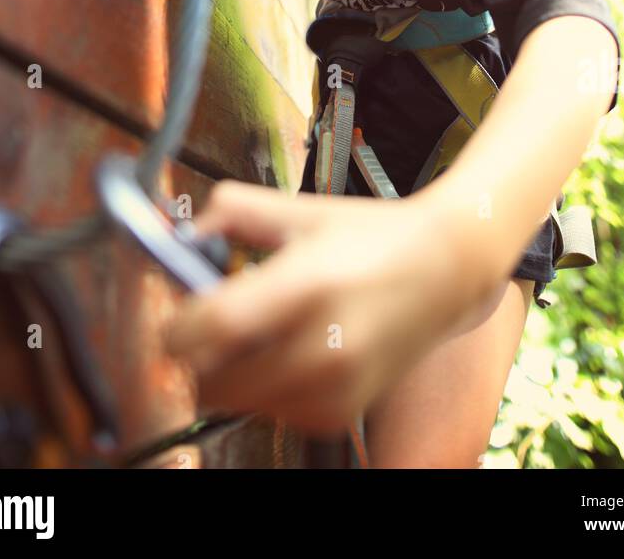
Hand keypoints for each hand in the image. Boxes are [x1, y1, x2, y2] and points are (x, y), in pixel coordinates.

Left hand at [162, 180, 476, 436]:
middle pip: (212, 379)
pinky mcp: (340, 413)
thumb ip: (233, 211)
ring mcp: (334, 388)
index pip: (212, 327)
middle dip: (199, 351)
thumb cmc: (373, 236)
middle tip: (213, 321)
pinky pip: (270, 411)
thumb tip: (183, 233)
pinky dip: (264, 387)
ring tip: (261, 331)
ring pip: (236, 401)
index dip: (179, 323)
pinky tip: (290, 350)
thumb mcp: (301, 210)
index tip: (177, 312)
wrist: (445, 269)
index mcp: (307, 284)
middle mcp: (322, 346)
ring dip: (231, 371)